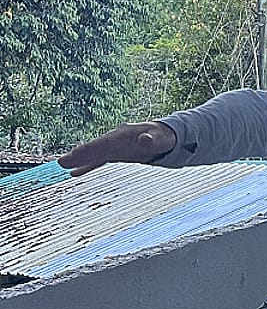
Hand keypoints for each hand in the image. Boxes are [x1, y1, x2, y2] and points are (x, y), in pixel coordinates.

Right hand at [58, 121, 177, 176]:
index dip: (90, 149)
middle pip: (95, 148)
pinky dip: (87, 166)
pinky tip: (74, 173)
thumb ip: (152, 140)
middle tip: (61, 162)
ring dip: (79, 160)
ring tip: (62, 165)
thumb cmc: (163, 137)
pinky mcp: (115, 154)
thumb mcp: (160, 139)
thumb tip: (144, 139)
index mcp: (123, 134)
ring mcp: (113, 146)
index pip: (104, 143)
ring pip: (94, 154)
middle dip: (79, 155)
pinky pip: (99, 160)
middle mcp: (115, 139)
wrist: (163, 136)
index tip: (76, 154)